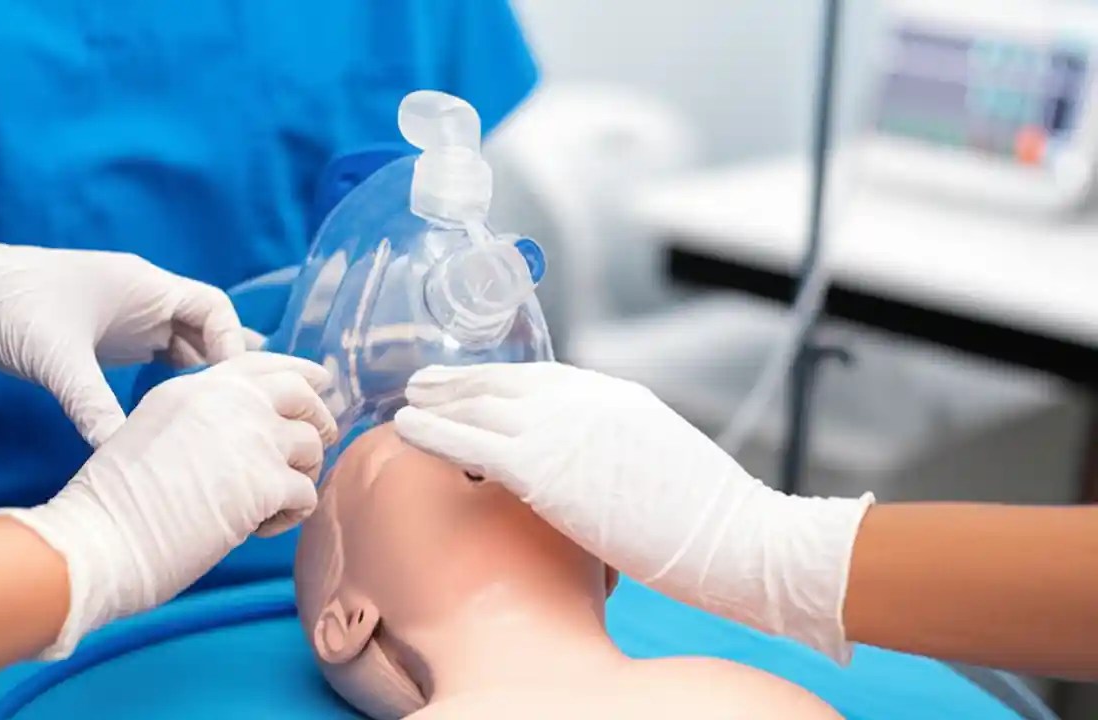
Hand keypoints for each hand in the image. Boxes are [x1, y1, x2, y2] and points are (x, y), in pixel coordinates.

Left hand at [0, 225, 255, 445]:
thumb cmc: (5, 308)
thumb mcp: (53, 358)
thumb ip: (90, 403)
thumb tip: (118, 450)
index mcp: (142, 285)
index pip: (212, 308)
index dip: (231, 344)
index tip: (233, 388)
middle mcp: (143, 299)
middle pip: (208, 329)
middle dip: (226, 366)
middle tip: (244, 409)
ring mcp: (128, 319)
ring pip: (186, 347)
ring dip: (202, 377)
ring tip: (224, 419)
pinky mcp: (110, 341)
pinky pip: (160, 359)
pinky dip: (176, 383)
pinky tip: (182, 415)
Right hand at [0, 352, 337, 658]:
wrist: (97, 541)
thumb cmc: (113, 509)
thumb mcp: (152, 438)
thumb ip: (200, 425)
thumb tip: (247, 441)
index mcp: (194, 388)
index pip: (260, 363)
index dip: (298, 374)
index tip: (320, 385)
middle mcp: (228, 401)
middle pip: (301, 392)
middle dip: (317, 419)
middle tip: (317, 446)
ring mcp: (250, 438)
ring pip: (311, 445)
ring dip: (300, 476)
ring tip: (269, 505)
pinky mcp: (265, 482)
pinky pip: (306, 495)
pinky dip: (291, 516)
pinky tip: (260, 529)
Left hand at [395, 362, 872, 661]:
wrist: (738, 538)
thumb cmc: (708, 519)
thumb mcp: (661, 459)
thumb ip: (617, 448)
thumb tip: (593, 465)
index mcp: (615, 396)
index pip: (541, 376)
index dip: (498, 378)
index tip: (473, 380)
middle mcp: (585, 401)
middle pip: (503, 381)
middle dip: (458, 380)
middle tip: (424, 380)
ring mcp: (563, 429)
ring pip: (480, 404)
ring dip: (437, 400)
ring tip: (407, 401)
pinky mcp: (545, 468)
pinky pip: (472, 443)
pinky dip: (434, 432)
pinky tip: (407, 430)